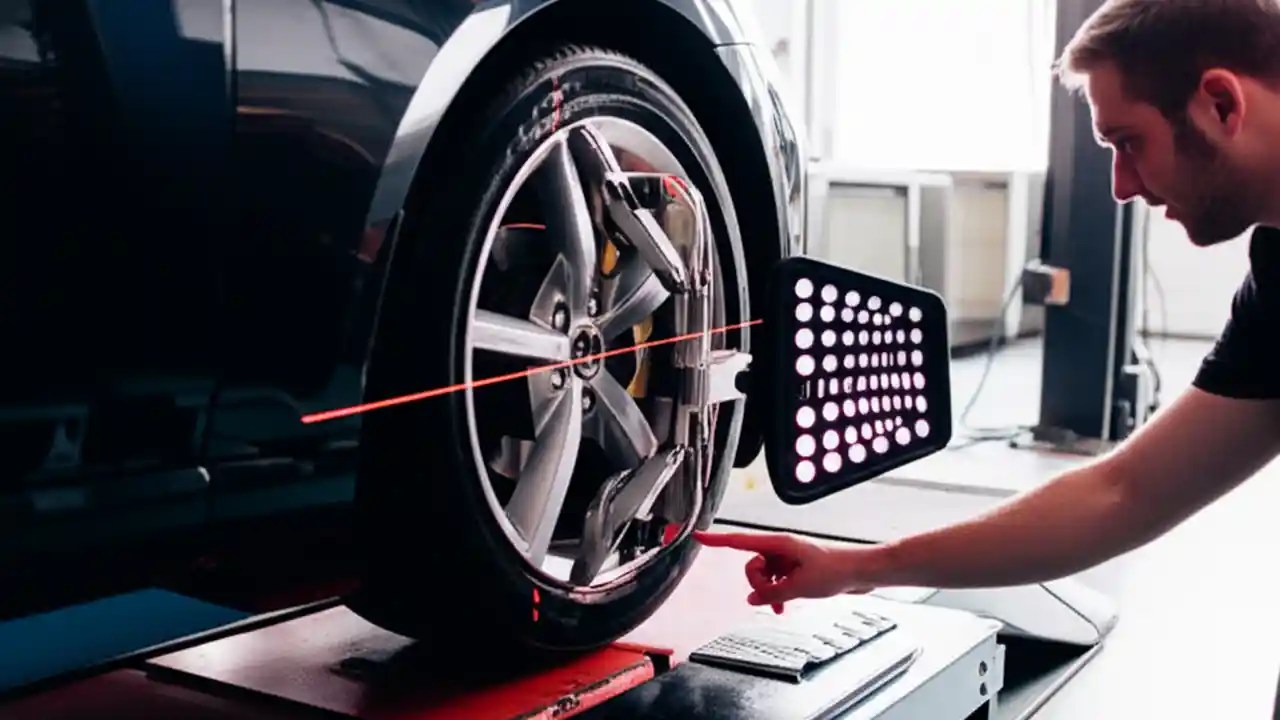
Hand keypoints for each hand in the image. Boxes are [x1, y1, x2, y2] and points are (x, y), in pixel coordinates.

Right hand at [694, 530, 879, 612]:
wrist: (861, 572)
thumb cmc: (836, 570)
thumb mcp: (800, 586)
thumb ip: (772, 593)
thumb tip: (752, 599)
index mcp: (779, 544)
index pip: (740, 541)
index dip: (717, 540)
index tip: (697, 536)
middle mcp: (780, 549)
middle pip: (750, 566)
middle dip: (757, 584)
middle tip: (775, 595)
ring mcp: (787, 559)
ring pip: (762, 577)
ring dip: (768, 592)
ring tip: (782, 604)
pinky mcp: (795, 569)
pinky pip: (774, 582)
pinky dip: (776, 594)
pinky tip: (782, 605)